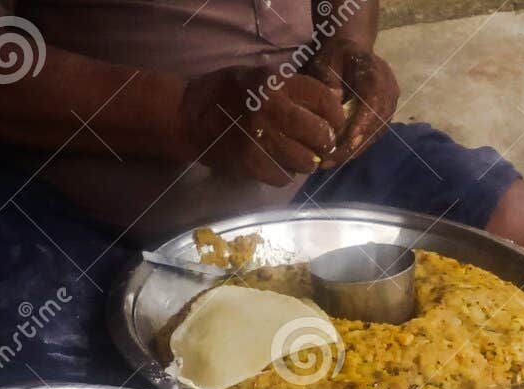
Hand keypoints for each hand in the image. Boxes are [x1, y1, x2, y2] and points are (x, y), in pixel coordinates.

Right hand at [177, 66, 344, 185]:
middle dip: (325, 142)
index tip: (335, 123)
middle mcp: (271, 110)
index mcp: (276, 84)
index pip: (324, 101)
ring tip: (300, 156)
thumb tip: (326, 107)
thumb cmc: (226, 92)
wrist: (187, 117)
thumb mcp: (260, 75)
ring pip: (304, 161)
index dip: (336, 116)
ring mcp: (260, 139)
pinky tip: (279, 165)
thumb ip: (291, 88)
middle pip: (318, 134)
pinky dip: (285, 174)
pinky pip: (282, 176)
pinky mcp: (250, 164)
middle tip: (322, 145)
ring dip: (306, 161)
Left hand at [304, 39, 398, 167]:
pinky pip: (374, 133)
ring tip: (330, 162)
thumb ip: (329, 81)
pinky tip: (340, 155)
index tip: (344, 146)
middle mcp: (389, 91)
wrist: (351, 49)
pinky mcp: (385, 113)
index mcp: (376, 75)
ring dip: (354, 150)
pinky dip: (358, 146)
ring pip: (375, 133)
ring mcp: (390, 103)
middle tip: (328, 162)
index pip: (372, 105)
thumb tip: (335, 102)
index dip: (360, 127)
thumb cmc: (336, 55)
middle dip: (352, 146)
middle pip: (375, 124)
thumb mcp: (326, 61)